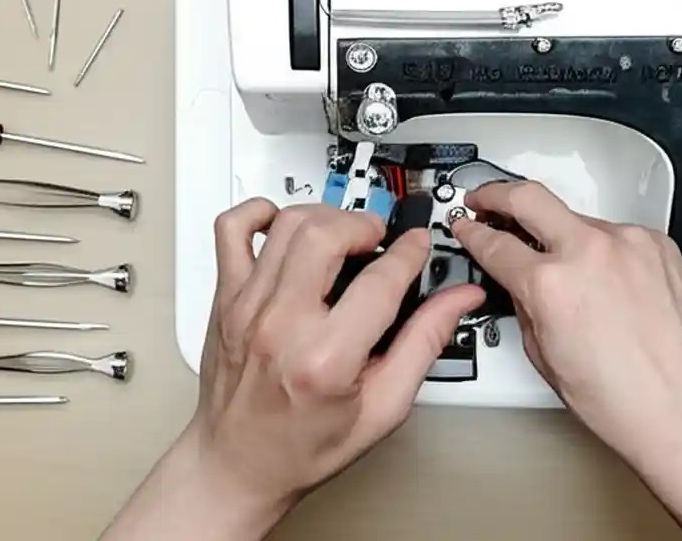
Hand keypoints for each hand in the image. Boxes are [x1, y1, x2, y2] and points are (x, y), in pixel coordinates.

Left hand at [104, 201, 484, 540]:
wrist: (238, 466)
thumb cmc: (302, 448)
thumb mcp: (383, 409)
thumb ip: (424, 344)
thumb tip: (457, 300)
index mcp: (325, 361)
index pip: (380, 280)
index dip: (410, 253)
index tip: (419, 246)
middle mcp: (280, 326)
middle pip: (327, 235)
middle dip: (365, 225)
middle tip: (380, 240)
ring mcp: (246, 307)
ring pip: (287, 224)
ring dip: (325, 216)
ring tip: (343, 236)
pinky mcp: (225, 299)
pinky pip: (231, 229)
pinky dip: (257, 214)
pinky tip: (282, 227)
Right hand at [452, 181, 681, 540]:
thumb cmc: (622, 400)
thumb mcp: (544, 356)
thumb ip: (525, 306)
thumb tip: (517, 281)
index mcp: (552, 284)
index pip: (495, 242)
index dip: (472, 233)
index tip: (467, 226)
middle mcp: (591, 252)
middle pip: (528, 196)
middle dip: (497, 194)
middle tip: (486, 199)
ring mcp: (630, 243)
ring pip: (578, 217)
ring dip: (560, 232)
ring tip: (561, 261)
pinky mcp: (660, 246)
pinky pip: (617, 235)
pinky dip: (602, 249)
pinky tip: (605, 278)